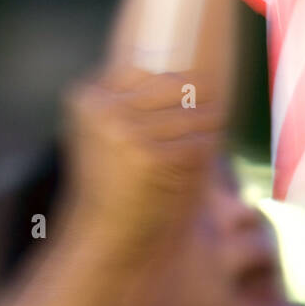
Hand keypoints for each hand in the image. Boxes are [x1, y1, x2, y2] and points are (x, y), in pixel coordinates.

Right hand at [61, 65, 223, 256]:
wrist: (103, 236)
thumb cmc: (111, 181)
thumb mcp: (104, 132)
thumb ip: (128, 99)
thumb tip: (182, 69)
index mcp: (88, 96)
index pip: (147, 69)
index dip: (174, 81)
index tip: (194, 87)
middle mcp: (104, 109)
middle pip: (174, 85)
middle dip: (199, 96)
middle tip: (216, 103)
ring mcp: (126, 133)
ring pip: (191, 113)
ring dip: (209, 122)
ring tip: (215, 127)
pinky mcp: (150, 158)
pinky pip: (197, 142)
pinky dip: (207, 149)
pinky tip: (206, 154)